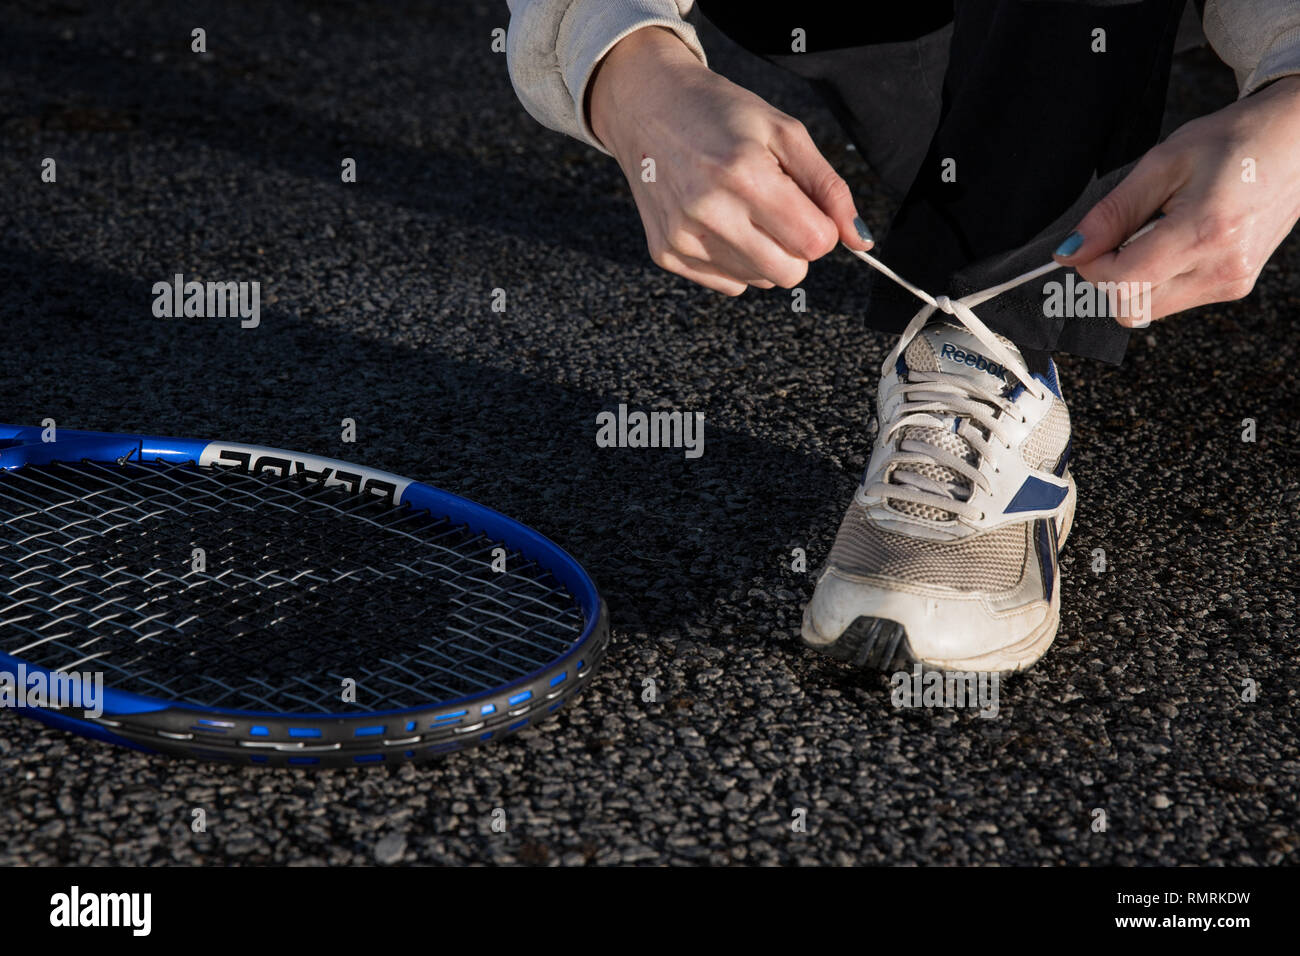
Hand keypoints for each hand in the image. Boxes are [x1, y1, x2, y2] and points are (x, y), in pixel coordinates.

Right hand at [588, 26, 871, 295]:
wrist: (647, 106)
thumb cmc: (720, 114)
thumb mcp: (785, 133)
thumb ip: (829, 188)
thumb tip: (860, 239)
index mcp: (744, 174)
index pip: (814, 243)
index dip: (821, 227)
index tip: (805, 204)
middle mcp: (708, 211)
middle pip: (789, 273)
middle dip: (795, 246)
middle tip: (776, 209)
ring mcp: (682, 237)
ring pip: (759, 282)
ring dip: (764, 252)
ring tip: (741, 208)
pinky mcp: (666, 253)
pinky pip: (728, 284)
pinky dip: (734, 259)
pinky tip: (718, 221)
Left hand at [1054, 75, 1299, 325]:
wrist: (1298, 139)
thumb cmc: (1236, 140)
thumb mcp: (1164, 162)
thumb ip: (1113, 212)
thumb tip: (1071, 250)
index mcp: (1205, 232)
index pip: (1121, 283)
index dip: (1090, 266)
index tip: (1088, 241)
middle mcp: (1222, 268)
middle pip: (1131, 307)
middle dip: (1110, 276)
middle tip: (1122, 233)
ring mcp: (1232, 282)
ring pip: (1150, 309)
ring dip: (1134, 279)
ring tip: (1156, 231)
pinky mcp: (1235, 286)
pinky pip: (1173, 299)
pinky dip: (1158, 277)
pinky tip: (1176, 240)